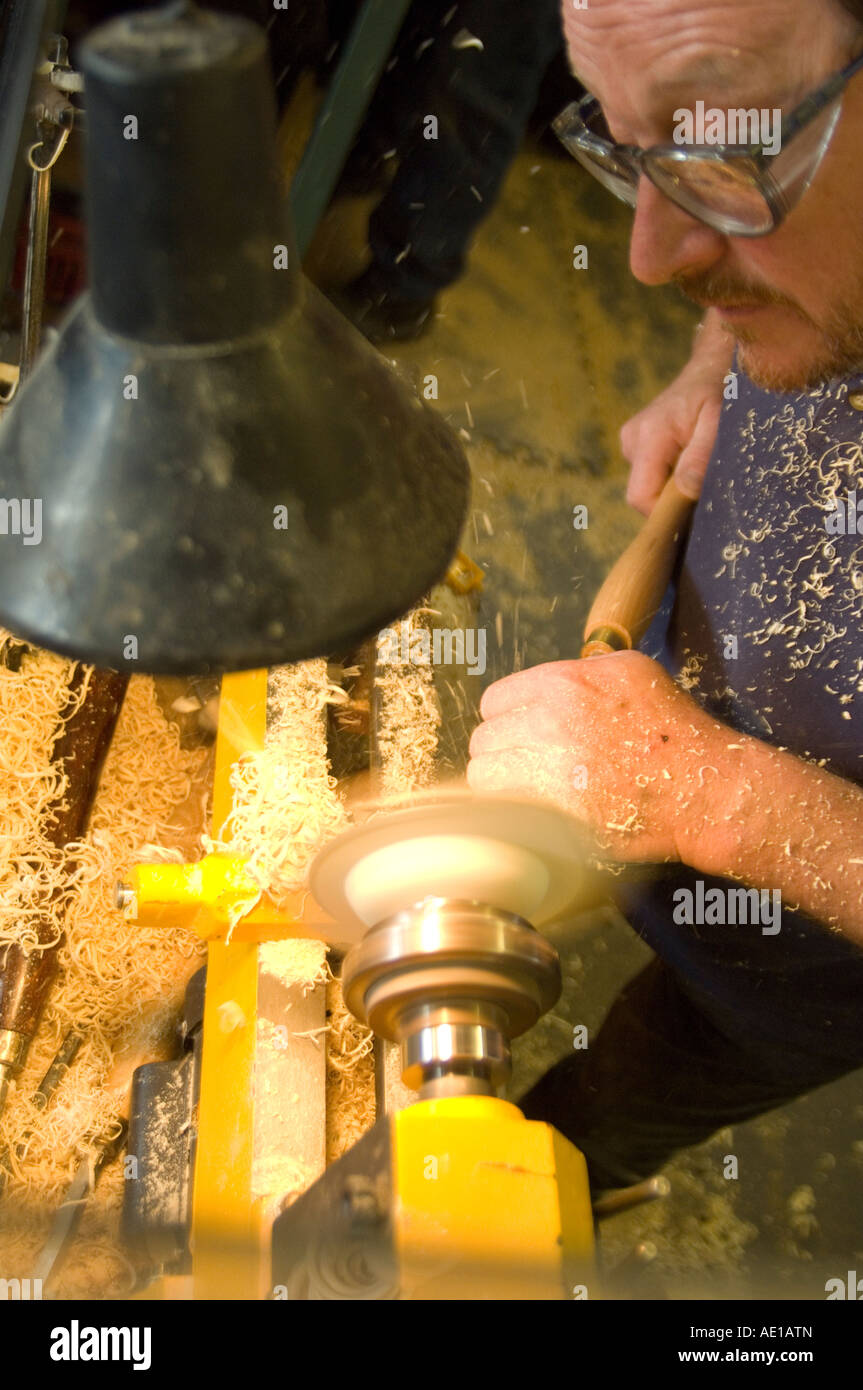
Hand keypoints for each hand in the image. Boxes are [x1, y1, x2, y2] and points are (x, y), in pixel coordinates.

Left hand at [468, 651, 732, 864]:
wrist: (703, 787)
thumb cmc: (673, 730)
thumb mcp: (630, 671)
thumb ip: (579, 673)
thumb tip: (544, 686)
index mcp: (562, 684)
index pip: (494, 701)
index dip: (508, 718)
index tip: (522, 732)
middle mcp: (547, 725)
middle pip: (484, 740)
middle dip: (504, 752)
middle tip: (530, 765)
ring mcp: (548, 774)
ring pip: (484, 778)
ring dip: (502, 786)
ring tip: (530, 791)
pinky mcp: (553, 817)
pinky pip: (504, 814)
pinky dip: (513, 816)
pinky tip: (538, 814)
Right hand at [620, 309, 731, 515]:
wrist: (711, 367)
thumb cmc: (720, 391)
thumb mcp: (719, 422)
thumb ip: (700, 457)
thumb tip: (686, 493)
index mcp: (649, 435)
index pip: (640, 497)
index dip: (665, 514)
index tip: (695, 513)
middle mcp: (632, 440)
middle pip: (642, 495)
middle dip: (672, 501)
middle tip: (704, 486)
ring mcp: (631, 441)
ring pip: (647, 486)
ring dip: (673, 488)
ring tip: (699, 464)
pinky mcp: (636, 444)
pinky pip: (650, 475)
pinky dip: (670, 477)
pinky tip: (689, 459)